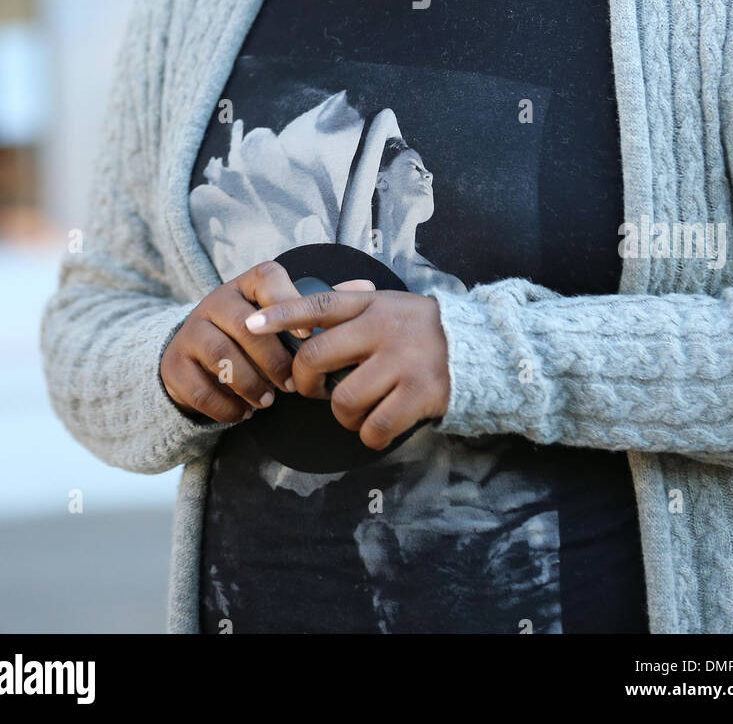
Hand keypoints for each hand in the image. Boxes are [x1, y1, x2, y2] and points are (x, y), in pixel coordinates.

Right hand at [160, 260, 372, 423]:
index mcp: (248, 283)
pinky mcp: (175, 364)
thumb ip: (322, 304)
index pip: (267, 278)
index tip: (308, 336)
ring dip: (250, 384)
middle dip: (273, 360)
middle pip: (246, 325)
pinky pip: (200, 388)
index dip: (288, 303)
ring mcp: (192, 330)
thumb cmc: (256, 334)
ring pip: (222, 356)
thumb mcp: (285, 315)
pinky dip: (226, 406)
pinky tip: (242, 412)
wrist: (197, 355)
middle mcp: (216, 299)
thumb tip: (368, 286)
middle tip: (291, 386)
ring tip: (267, 402)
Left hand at [245, 289, 450, 449]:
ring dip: (344, 415)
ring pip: (344, 401)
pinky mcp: (419, 394)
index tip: (250, 324)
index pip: (319, 304)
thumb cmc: (425, 330)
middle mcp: (383, 329)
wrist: (482, 349)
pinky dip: (370, 435)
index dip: (281, 314)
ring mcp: (402, 362)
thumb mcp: (392, 304)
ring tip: (359, 408)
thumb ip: (358, 302)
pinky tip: (380, 426)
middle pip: (317, 358)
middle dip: (306, 384)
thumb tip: (325, 297)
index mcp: (372, 306)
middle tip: (313, 390)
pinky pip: (375, 427)